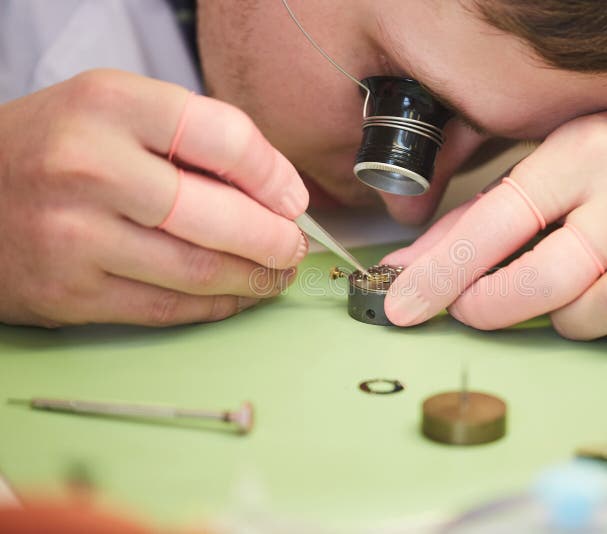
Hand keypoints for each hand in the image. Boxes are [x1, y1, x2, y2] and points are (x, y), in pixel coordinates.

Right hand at [0, 69, 308, 326]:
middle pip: (219, 217)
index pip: (224, 138)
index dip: (274, 174)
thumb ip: (190, 138)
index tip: (292, 198)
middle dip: (276, 240)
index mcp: (110, 106)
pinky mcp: (70, 293)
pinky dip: (216, 305)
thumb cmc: (53, 148)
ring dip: (255, 278)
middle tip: (294, 247)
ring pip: (199, 270)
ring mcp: (76, 236)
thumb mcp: (113, 111)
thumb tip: (274, 190)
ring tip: (276, 273)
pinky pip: (167, 308)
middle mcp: (90, 168)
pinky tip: (237, 295)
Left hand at [382, 95, 606, 343]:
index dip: (443, 272)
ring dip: (568, 320)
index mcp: (580, 153)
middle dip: (495, 308)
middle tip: (476, 310)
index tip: (404, 306)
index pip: (497, 222)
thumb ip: (475, 220)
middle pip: (549, 280)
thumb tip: (405, 269)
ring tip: (568, 294)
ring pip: (603, 313)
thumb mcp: (548, 164)